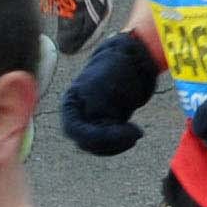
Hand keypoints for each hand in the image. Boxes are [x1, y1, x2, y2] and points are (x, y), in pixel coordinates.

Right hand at [62, 34, 159, 156]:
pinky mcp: (106, 126)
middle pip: (87, 142)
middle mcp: (78, 115)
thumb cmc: (115, 67)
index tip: (122, 132)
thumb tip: (90, 127)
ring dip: (117, 144)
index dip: (97, 137)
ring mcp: (92, 122)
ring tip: (136, 132)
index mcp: (70, 104)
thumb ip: (94, 107)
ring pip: (98, 146)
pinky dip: (121, 142)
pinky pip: (109, 144)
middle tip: (135, 133)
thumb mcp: (102, 86)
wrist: (132, 59)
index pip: (74, 131)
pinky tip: (134, 133)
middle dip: (111, 141)